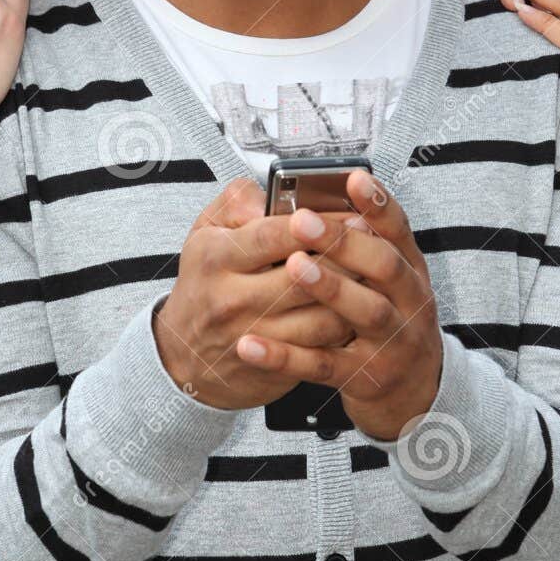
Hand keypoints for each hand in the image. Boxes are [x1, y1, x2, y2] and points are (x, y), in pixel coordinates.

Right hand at [153, 180, 355, 409]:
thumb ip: (237, 202)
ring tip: (375, 272)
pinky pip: (322, 345)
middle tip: (372, 238)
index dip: (314, 223)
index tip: (347, 212)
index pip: (270, 235)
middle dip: (344, 255)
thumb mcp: (204, 233)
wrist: (184, 357)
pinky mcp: (274, 366)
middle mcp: (232, 298)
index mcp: (215, 257)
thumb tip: (272, 194)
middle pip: (302, 277)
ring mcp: (254, 335)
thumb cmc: (204, 283)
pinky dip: (346, 326)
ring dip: (354, 294)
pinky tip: (359, 307)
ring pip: (319, 316)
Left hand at [234, 172, 443, 440]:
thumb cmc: (389, 323)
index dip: (379, 204)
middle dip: (346, 242)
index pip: (399, 230)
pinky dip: (285, 356)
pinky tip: (250, 344)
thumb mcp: (390, 283)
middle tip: (305, 220)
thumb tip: (319, 204)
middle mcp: (409, 303)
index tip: (354, 178)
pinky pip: (323, 365)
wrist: (414, 396)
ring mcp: (391, 342)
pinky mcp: (365, 378)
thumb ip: (364, 245)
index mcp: (410, 270)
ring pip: (365, 312)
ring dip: (330, 287)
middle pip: (385, 266)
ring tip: (293, 266)